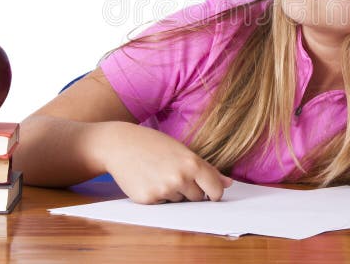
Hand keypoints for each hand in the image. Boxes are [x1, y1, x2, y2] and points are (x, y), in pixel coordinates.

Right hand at [94, 122, 232, 204]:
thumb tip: (229, 184)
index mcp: (192, 163)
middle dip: (190, 190)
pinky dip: (158, 196)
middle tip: (174, 173)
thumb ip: (207, 169)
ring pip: (180, 202)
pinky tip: (148, 180)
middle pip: (198, 198)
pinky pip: (163, 205)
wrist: (120, 145)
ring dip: (174, 193)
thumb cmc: (154, 145)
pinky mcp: (148, 200)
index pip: (215, 191)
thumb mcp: (182, 151)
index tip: (209, 191)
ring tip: (159, 174)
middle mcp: (180, 178)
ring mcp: (164, 190)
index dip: (214, 193)